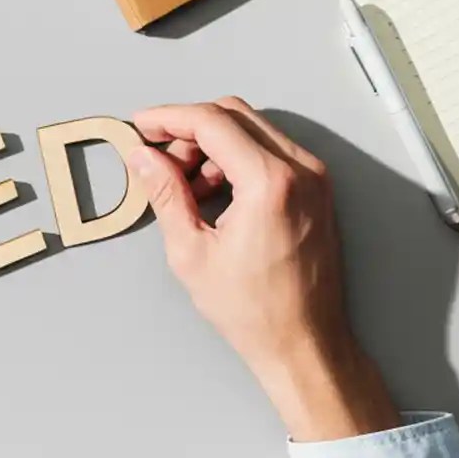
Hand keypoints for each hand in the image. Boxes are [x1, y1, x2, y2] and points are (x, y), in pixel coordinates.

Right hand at [128, 98, 399, 441]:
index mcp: (270, 183)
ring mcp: (314, 178)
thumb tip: (143, 157)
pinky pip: (270, 150)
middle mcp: (301, 170)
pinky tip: (213, 189)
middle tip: (158, 157)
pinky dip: (236, 156)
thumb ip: (165, 194)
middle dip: (189, 129)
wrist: (305, 342)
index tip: (141, 126)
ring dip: (212, 143)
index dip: (168, 118)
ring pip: (252, 129)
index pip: (211, 122)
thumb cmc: (255, 310)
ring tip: (185, 184)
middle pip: (233, 115)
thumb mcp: (191, 252)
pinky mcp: (316, 189)